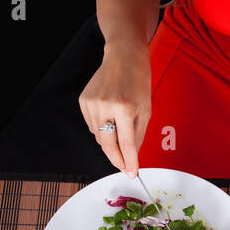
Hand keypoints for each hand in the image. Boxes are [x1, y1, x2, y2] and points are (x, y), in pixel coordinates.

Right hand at [78, 40, 151, 175]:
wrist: (123, 56)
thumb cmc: (138, 81)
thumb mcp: (146, 109)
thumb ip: (138, 135)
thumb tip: (132, 157)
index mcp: (125, 107)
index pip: (127, 144)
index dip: (129, 162)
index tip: (132, 173)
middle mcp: (106, 106)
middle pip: (108, 145)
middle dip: (117, 160)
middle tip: (124, 167)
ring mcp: (92, 103)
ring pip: (99, 137)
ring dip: (110, 141)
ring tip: (120, 128)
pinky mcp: (83, 101)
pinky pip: (91, 126)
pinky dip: (101, 128)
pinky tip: (109, 116)